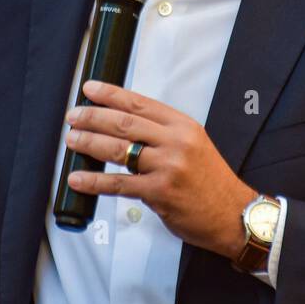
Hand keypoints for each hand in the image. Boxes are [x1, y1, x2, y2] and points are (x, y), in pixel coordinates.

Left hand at [63, 79, 257, 258]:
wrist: (233, 213)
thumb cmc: (210, 181)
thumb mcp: (193, 145)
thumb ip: (163, 134)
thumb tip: (122, 126)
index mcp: (183, 125)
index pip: (139, 103)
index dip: (110, 94)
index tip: (89, 89)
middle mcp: (175, 142)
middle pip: (124, 123)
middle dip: (93, 117)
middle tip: (73, 116)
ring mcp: (167, 167)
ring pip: (118, 149)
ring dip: (89, 143)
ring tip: (71, 140)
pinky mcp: (159, 192)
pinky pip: (118, 184)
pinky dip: (94, 180)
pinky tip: (78, 178)